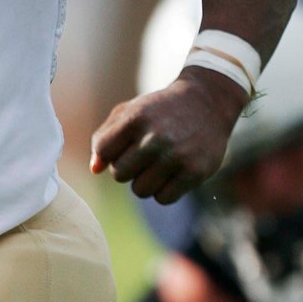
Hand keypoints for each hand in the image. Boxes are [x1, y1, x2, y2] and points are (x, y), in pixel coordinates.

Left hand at [90, 68, 246, 203]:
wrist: (207, 102)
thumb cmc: (160, 110)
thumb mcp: (130, 111)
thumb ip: (105, 138)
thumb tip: (95, 170)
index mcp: (135, 118)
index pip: (103, 151)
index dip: (111, 153)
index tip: (125, 145)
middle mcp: (155, 137)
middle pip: (119, 175)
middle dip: (128, 169)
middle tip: (144, 156)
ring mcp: (176, 156)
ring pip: (140, 190)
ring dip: (146, 182)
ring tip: (159, 164)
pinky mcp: (195, 172)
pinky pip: (163, 199)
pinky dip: (165, 191)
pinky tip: (173, 173)